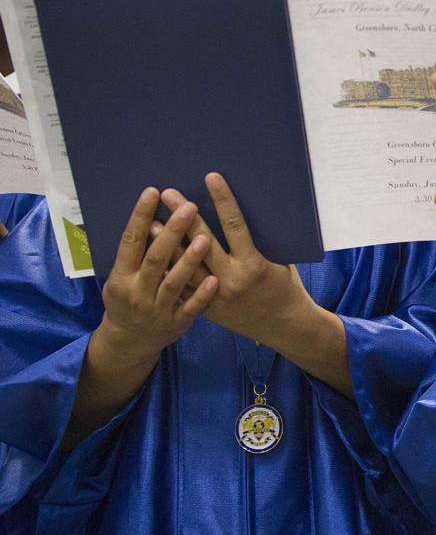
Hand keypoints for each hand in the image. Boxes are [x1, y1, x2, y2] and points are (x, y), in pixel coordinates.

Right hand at [96, 187, 218, 364]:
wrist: (130, 343)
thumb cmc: (128, 299)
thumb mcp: (121, 278)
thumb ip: (135, 254)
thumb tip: (150, 219)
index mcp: (121, 277)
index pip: (130, 242)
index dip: (140, 217)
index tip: (153, 191)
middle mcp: (138, 293)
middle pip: (156, 258)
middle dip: (173, 232)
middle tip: (189, 206)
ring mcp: (158, 309)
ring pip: (175, 282)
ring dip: (189, 260)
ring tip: (204, 237)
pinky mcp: (177, 323)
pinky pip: (191, 308)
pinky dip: (201, 294)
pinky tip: (214, 280)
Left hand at [160, 173, 319, 344]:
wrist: (284, 326)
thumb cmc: (286, 287)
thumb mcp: (281, 261)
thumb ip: (260, 242)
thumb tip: (242, 215)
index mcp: (254, 265)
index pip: (234, 225)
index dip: (223, 200)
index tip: (211, 178)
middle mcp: (232, 280)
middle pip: (202, 242)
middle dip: (185, 217)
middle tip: (169, 194)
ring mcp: (216, 296)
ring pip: (185, 266)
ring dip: (168, 244)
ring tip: (152, 223)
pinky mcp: (207, 309)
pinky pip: (183, 287)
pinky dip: (170, 271)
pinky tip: (155, 256)